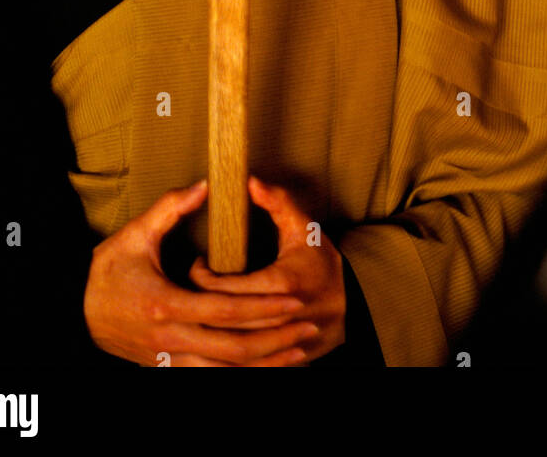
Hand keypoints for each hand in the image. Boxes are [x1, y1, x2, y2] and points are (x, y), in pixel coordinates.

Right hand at [83, 179, 317, 366]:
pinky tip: (263, 366)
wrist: (73, 312)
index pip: (227, 311)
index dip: (264, 307)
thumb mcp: (134, 235)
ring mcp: (169, 358)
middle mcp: (171, 339)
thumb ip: (170, 209)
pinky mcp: (167, 367)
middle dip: (276, 340)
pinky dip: (240, 372)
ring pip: (226, 370)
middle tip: (308, 329)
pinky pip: (211, 375)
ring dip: (264, 363)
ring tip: (297, 354)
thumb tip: (204, 185)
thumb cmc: (104, 272)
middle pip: (234, 349)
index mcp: (167, 305)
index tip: (295, 299)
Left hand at [188, 176, 346, 363]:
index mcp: (284, 282)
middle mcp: (283, 316)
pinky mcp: (285, 360)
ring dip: (210, 331)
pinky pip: (246, 364)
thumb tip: (251, 181)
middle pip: (225, 319)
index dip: (204, 277)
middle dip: (200, 304)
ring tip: (197, 310)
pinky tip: (215, 339)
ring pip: (232, 346)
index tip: (197, 265)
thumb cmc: (325, 264)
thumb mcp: (305, 228)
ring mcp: (284, 342)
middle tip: (188, 288)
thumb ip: (278, 202)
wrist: (357, 304)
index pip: (229, 287)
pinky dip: (227, 354)